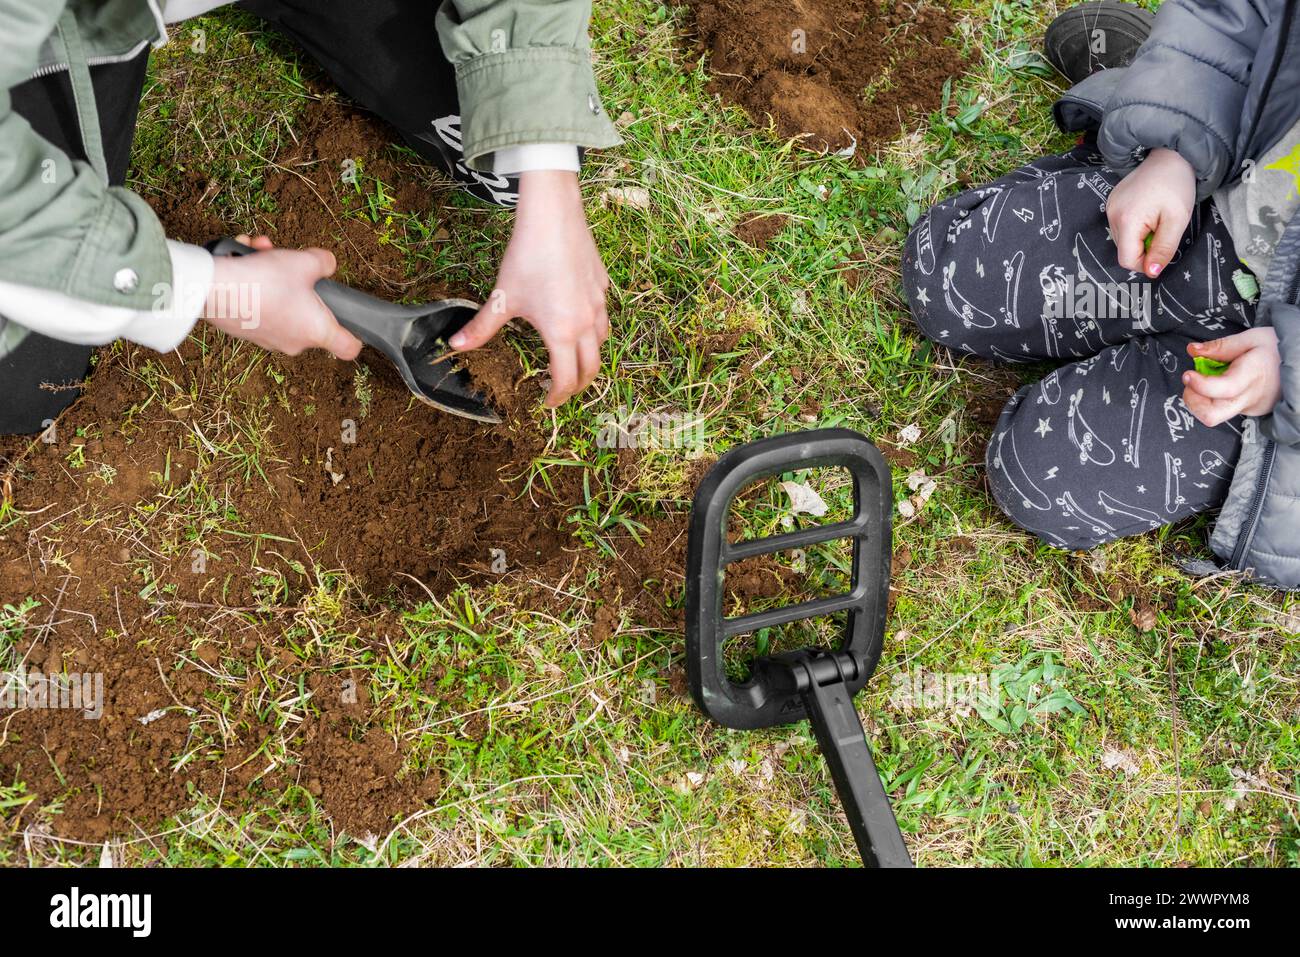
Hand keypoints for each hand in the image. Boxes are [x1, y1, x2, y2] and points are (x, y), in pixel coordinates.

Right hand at [202, 234, 361, 359]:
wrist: (213, 289)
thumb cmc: (264, 280)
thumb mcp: (304, 261)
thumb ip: (324, 262)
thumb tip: (327, 264)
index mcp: (316, 332)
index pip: (348, 348)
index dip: (355, 334)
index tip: (351, 320)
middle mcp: (293, 341)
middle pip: (309, 313)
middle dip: (299, 282)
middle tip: (290, 263)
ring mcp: (267, 337)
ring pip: (280, 301)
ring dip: (272, 273)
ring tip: (260, 251)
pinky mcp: (244, 329)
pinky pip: (257, 302)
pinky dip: (252, 280)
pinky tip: (243, 257)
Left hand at [448, 170, 609, 406]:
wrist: (554, 215)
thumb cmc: (528, 256)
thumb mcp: (502, 296)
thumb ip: (481, 327)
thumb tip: (455, 346)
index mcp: (562, 333)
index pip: (565, 380)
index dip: (556, 397)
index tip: (546, 402)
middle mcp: (587, 324)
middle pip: (591, 369)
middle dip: (577, 385)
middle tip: (560, 390)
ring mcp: (599, 304)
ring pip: (602, 343)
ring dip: (588, 358)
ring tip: (571, 359)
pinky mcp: (603, 286)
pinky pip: (603, 317)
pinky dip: (594, 330)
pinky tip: (577, 319)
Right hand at [1106, 147, 1196, 278]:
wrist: (1171, 155)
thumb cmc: (1177, 185)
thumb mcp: (1177, 220)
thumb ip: (1164, 248)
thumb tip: (1152, 272)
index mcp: (1127, 220)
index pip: (1127, 260)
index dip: (1146, 262)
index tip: (1163, 250)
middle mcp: (1112, 215)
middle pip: (1124, 250)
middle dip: (1144, 247)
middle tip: (1163, 228)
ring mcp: (1109, 207)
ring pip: (1123, 239)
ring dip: (1140, 237)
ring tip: (1156, 218)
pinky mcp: (1111, 202)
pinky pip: (1121, 226)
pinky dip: (1135, 226)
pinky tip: (1148, 210)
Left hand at [1182, 328, 1281, 426]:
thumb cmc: (1277, 348)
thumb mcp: (1252, 338)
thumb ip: (1220, 346)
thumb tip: (1192, 350)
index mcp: (1253, 375)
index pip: (1223, 389)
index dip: (1199, 384)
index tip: (1188, 374)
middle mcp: (1251, 397)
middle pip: (1212, 416)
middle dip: (1192, 401)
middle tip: (1191, 383)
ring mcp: (1251, 408)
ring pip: (1215, 414)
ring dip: (1200, 399)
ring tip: (1207, 379)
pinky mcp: (1250, 412)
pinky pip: (1223, 410)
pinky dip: (1213, 399)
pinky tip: (1222, 384)